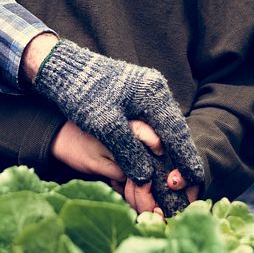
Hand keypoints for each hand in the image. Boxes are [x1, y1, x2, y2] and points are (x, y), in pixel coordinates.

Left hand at [32, 39, 204, 216]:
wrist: (60, 67)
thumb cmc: (80, 93)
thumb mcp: (104, 125)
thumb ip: (128, 150)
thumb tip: (146, 177)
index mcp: (153, 94)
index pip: (177, 133)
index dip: (187, 159)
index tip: (194, 181)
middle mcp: (155, 90)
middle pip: (175, 129)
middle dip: (182, 158)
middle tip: (187, 185)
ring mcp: (146, 90)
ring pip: (164, 126)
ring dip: (170, 151)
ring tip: (173, 177)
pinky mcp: (134, 94)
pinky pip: (153, 122)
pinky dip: (157, 141)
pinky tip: (155, 157)